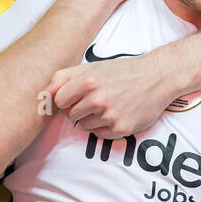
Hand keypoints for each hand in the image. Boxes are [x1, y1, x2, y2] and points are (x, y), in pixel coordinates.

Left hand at [47, 52, 178, 137]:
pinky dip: (104, 127)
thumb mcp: (92, 66)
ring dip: (91, 118)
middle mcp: (98, 99)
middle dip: (79, 108)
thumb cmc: (122, 71)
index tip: (78, 95)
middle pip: (70, 115)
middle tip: (96, 99)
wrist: (156, 77)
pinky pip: (99, 135)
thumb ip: (64, 77)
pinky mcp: (121, 129)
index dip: (67, 99)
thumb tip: (43, 93)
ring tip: (108, 105)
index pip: (59, 101)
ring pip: (84, 126)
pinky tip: (116, 114)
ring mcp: (110, 115)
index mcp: (88, 80)